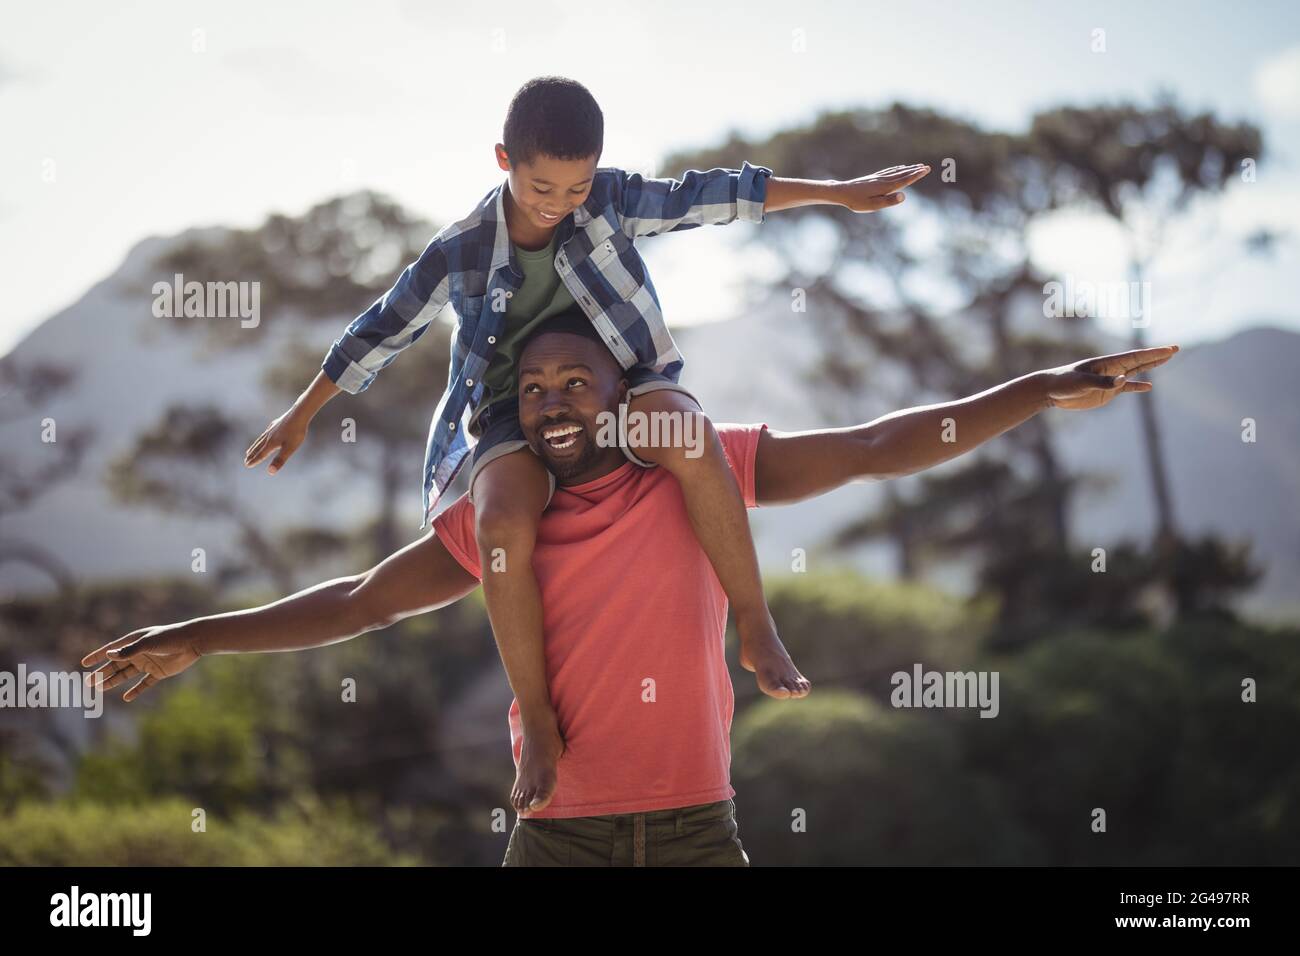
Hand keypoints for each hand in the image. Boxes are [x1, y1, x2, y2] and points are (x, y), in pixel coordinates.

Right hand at [81, 625, 202, 701]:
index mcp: (134, 641)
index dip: (98, 656)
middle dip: (102, 673)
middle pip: (116, 665)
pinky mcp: (159, 672)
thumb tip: (108, 655)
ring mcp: (148, 663)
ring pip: (127, 674)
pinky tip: (126, 698)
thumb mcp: (148, 644)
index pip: (112, 649)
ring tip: (100, 689)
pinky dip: (136, 690)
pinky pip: (144, 683)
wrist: (193, 642)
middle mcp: (139, 652)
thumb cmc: (170, 638)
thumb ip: (129, 651)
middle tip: (88, 683)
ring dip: (114, 681)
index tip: (84, 664)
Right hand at [244, 406, 308, 473]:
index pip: (261, 454)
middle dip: (252, 454)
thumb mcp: (289, 448)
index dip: (254, 460)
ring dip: (254, 446)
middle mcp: (269, 436)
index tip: (247, 465)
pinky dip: (262, 437)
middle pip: (258, 447)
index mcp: (271, 443)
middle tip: (245, 460)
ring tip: (249, 450)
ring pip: (260, 440)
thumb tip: (270, 472)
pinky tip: (264, 435)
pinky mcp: (276, 424)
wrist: (299, 414)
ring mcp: (272, 429)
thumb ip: (280, 460)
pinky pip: (266, 432)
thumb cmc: (296, 432)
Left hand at [836, 164, 930, 212]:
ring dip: (908, 169)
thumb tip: (904, 196)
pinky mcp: (873, 177)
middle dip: (915, 171)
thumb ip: (889, 201)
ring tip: (916, 166)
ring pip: (896, 171)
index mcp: (886, 187)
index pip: (904, 180)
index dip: (916, 175)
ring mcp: (878, 178)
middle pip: (902, 174)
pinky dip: (897, 168)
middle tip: (926, 167)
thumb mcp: (873, 205)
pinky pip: (889, 171)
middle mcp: (883, 180)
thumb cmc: (856, 202)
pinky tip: (899, 167)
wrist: (842, 192)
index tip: (925, 170)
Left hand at [1041, 345, 1179, 410]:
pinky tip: (1148, 387)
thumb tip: (1124, 381)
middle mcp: (1112, 369)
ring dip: (1150, 367)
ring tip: (1166, 360)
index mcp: (1107, 363)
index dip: (1154, 353)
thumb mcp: (1083, 382)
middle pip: (1139, 361)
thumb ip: (1104, 382)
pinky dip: (1137, 387)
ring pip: (1135, 371)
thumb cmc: (1065, 382)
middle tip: (1175, 349)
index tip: (1169, 349)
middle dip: (1157, 356)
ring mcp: (1110, 380)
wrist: (1051, 391)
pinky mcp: (1106, 392)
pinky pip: (1126, 388)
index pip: (1136, 357)